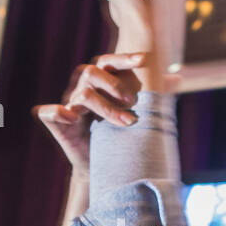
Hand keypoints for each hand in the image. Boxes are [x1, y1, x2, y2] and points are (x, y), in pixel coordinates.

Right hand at [35, 53, 146, 177]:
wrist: (103, 167)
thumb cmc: (119, 136)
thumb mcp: (138, 115)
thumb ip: (154, 97)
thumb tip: (177, 77)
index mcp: (97, 81)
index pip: (107, 61)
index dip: (123, 58)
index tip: (143, 60)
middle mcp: (79, 88)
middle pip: (91, 72)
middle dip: (115, 85)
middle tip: (133, 101)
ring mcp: (66, 104)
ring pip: (82, 93)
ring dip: (106, 107)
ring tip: (126, 123)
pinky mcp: (54, 123)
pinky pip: (48, 112)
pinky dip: (58, 112)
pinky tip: (72, 117)